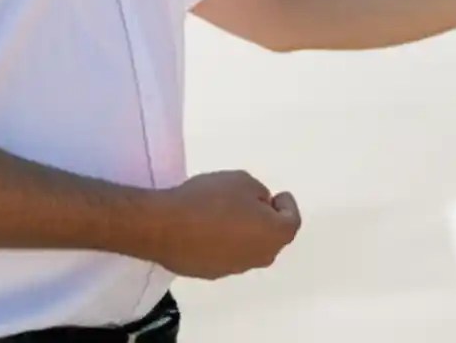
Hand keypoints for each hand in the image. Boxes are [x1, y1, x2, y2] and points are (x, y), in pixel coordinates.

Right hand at [149, 171, 301, 279]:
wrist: (164, 226)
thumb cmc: (209, 200)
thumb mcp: (242, 181)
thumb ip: (259, 193)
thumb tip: (258, 206)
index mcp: (274, 235)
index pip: (291, 221)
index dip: (286, 205)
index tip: (277, 196)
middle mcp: (260, 257)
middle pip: (272, 238)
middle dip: (267, 220)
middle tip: (254, 204)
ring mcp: (235, 268)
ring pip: (249, 249)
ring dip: (245, 234)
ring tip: (228, 215)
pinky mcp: (210, 273)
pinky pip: (226, 255)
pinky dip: (225, 243)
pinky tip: (208, 230)